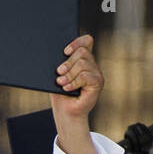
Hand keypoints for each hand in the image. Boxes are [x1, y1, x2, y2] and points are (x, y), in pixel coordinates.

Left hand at [51, 35, 102, 153]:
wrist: (65, 112)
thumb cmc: (60, 93)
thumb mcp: (58, 74)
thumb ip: (61, 63)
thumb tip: (54, 52)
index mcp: (84, 59)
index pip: (87, 41)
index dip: (77, 42)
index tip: (65, 51)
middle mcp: (92, 65)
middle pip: (82, 52)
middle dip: (68, 62)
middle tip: (58, 72)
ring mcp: (96, 74)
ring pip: (83, 64)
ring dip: (69, 74)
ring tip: (61, 83)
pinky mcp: (98, 83)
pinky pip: (85, 76)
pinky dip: (74, 82)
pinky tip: (67, 88)